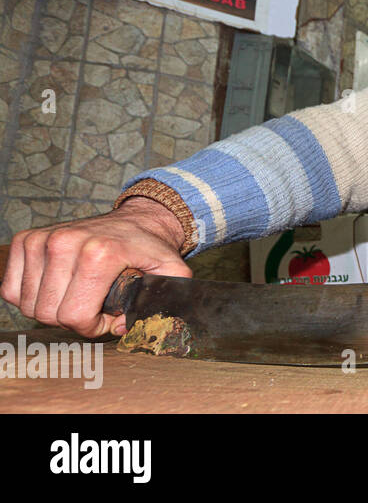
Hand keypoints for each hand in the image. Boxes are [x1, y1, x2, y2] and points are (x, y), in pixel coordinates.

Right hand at [1, 198, 190, 337]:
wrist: (135, 219)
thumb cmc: (148, 250)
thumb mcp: (172, 272)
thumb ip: (163, 301)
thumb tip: (123, 326)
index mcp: (98, 254)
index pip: (74, 316)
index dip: (91, 327)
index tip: (107, 318)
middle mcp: (64, 244)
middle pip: (49, 314)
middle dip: (73, 320)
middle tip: (94, 307)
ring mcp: (41, 240)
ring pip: (28, 305)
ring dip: (52, 309)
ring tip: (78, 296)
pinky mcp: (25, 240)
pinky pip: (10, 290)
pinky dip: (30, 297)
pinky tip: (56, 289)